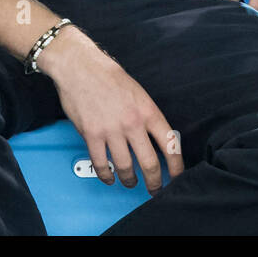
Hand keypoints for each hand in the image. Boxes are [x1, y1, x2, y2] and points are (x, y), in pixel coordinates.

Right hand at [35, 27, 183, 193]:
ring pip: (125, 168)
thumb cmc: (108, 76)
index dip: (177, 166)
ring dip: (129, 180)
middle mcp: (132, 123)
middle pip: (150, 164)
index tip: (177, 177)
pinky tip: (109, 177)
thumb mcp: (138, 92)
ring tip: (130, 182)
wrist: (80, 66)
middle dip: (155, 183)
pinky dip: (106, 175)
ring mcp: (111, 130)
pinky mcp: (91, 134)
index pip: (170, 145)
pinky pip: (101, 164)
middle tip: (155, 190)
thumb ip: (146, 116)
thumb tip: (155, 139)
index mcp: (148, 110)